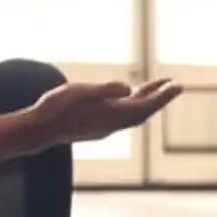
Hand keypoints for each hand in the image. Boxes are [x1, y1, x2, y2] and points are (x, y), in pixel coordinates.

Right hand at [28, 78, 183, 144]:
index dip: (163, 96)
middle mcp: (113, 124)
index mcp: (113, 114)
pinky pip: (122, 116)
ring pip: (132, 114)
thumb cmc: (57, 108)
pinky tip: (127, 98)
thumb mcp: (83, 91)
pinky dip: (132, 105)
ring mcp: (104, 127)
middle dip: (159, 97)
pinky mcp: (96, 128)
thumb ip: (107, 89)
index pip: (146, 104)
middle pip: (143, 110)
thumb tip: (127, 88)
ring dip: (145, 100)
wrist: (38, 131)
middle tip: (173, 85)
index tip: (178, 85)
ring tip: (155, 87)